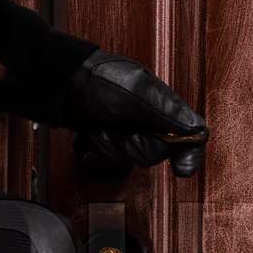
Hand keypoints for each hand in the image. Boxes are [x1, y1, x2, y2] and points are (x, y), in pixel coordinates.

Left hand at [62, 51, 208, 177]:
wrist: (57, 83)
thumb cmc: (95, 80)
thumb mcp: (135, 92)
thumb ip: (165, 111)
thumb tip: (195, 129)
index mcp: (162, 104)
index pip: (191, 133)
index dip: (190, 153)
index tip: (181, 171)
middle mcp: (148, 118)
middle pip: (158, 153)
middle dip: (136, 149)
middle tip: (122, 134)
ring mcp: (127, 129)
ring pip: (131, 159)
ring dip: (112, 150)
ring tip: (98, 131)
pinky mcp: (108, 138)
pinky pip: (110, 161)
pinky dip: (98, 155)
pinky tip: (88, 141)